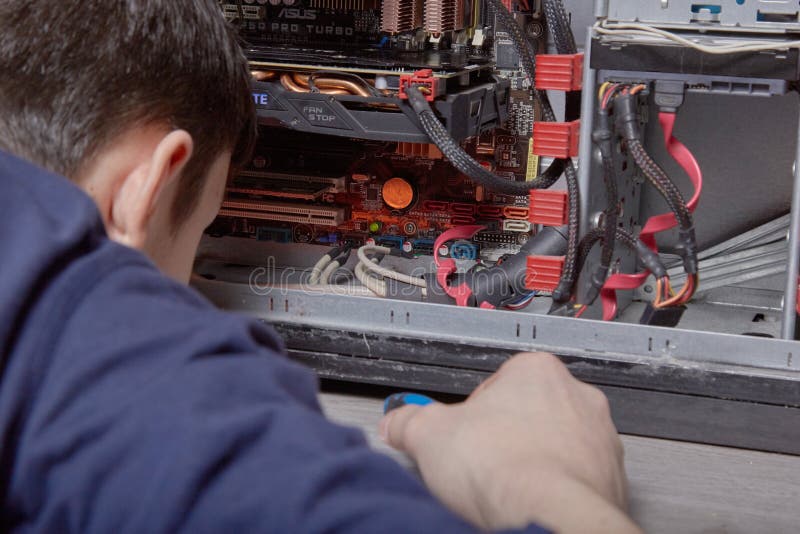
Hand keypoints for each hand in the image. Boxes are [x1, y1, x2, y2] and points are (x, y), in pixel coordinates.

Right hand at [379, 352, 639, 532]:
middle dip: (504, 438)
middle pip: (528, 414)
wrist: (549, 517)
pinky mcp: (612, 480)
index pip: (495, 385)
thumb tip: (397, 422)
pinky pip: (576, 479)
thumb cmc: (504, 468)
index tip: (460, 437)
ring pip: (555, 446)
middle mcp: (577, 397)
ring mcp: (599, 439)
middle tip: (480, 464)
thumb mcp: (428, 434)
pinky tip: (529, 504)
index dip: (471, 415)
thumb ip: (408, 420)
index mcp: (535, 370)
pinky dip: (555, 491)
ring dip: (532, 464)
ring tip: (504, 489)